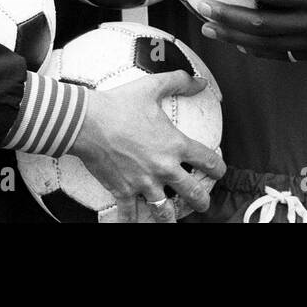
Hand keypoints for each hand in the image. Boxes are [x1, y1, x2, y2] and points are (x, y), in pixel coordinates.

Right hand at [70, 71, 224, 222]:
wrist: (87, 122)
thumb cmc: (119, 104)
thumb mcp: (152, 87)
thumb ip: (179, 81)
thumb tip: (200, 81)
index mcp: (175, 145)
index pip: (208, 161)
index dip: (218, 168)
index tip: (219, 170)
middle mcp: (164, 168)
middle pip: (192, 193)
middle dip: (201, 200)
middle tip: (202, 202)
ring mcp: (144, 182)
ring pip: (165, 210)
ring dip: (170, 218)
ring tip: (172, 220)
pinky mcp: (123, 190)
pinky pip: (129, 215)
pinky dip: (130, 222)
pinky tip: (133, 226)